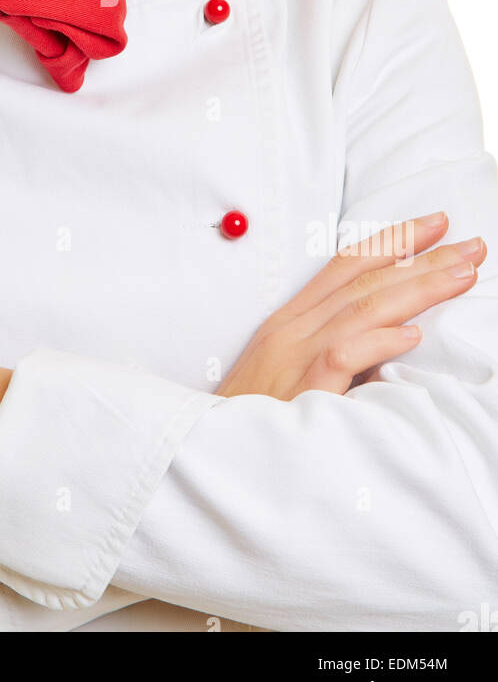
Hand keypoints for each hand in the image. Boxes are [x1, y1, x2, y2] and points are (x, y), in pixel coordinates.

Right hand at [215, 212, 485, 400]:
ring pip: (363, 308)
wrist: (211, 456)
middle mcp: (293, 329)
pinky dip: (378, 341)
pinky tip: (412, 335)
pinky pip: (343, 356)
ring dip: (417, 288)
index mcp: (292, 320)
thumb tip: (396, 336)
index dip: (392, 241)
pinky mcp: (300, 390)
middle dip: (421, 256)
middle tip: (471, 244)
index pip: (346, 266)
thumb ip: (339, 351)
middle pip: (364, 279)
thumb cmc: (256, 420)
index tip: (433, 225)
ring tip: (462, 276)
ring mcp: (295, 356)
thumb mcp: (295, 374)